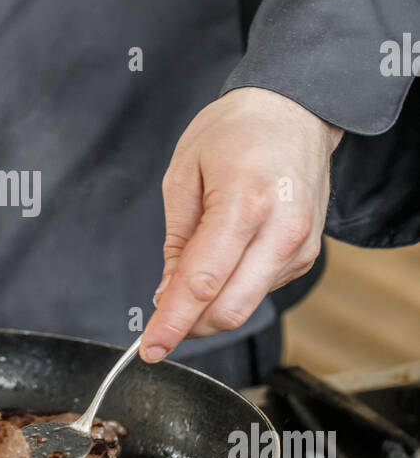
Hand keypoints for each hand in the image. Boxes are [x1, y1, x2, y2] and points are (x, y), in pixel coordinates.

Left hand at [140, 87, 342, 362]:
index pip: (202, 283)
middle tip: (162, 317)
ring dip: (211, 308)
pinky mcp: (306, 254)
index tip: (151, 348)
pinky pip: (260, 290)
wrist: (294, 110)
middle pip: (230, 309)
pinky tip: (224, 260)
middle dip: (190, 324)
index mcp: (244, 203)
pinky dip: (233, 289)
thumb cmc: (236, 131)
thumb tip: (168, 294)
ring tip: (192, 274)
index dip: (172, 323)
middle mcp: (280, 230)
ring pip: (246, 306)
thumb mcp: (184, 173)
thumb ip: (177, 240)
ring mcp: (299, 246)